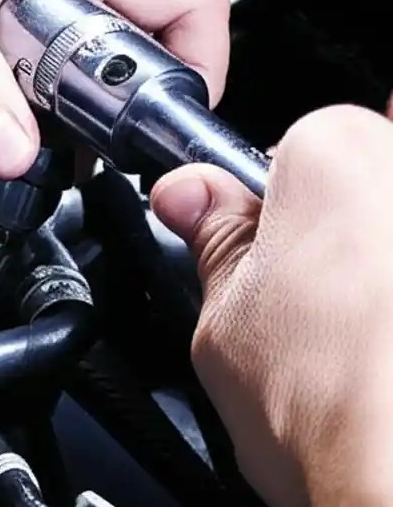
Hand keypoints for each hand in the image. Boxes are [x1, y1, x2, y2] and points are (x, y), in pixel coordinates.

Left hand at [0, 0, 230, 177]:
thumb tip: (17, 152)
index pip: (187, 1)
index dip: (197, 66)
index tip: (163, 125)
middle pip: (140, 46)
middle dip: (122, 106)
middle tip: (84, 148)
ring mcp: (23, 5)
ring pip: (85, 71)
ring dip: (66, 119)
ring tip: (32, 144)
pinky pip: (33, 83)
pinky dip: (22, 116)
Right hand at [150, 103, 392, 506]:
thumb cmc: (333, 418)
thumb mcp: (221, 322)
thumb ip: (212, 241)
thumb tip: (192, 199)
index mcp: (338, 156)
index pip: (289, 146)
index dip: (262, 208)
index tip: (249, 245)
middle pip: (363, 176)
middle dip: (333, 231)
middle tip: (304, 304)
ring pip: (391, 231)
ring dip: (375, 267)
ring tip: (363, 345)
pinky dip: (392, 308)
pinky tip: (383, 357)